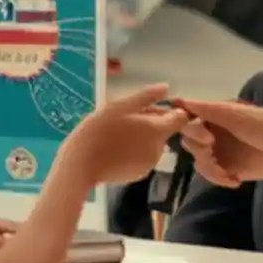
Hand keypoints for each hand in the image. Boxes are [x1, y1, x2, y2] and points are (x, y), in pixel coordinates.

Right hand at [60, 84, 189, 184]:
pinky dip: (135, 152)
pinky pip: (143, 158)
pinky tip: (116, 149)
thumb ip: (146, 97)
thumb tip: (166, 87)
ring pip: (153, 144)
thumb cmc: (99, 130)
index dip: (171, 111)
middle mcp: (159, 148)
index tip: (153, 107)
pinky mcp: (139, 175)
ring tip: (117, 133)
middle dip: (150, 123)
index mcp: (157, 130)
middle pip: (164, 131)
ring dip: (142, 137)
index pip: (180, 118)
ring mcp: (150, 164)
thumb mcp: (121, 106)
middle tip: (125, 119)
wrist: (82, 164)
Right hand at [174, 98, 262, 186]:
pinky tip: (233, 180)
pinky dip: (218, 178)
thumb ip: (205, 108)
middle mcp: (213, 132)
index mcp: (214, 115)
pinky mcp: (227, 169)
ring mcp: (220, 151)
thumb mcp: (233, 113)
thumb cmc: (262, 125)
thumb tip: (178, 101)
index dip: (187, 126)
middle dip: (198, 146)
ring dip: (208, 167)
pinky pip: (210, 175)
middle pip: (189, 141)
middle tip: (211, 146)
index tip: (199, 131)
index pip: (188, 119)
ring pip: (198, 161)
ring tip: (224, 171)